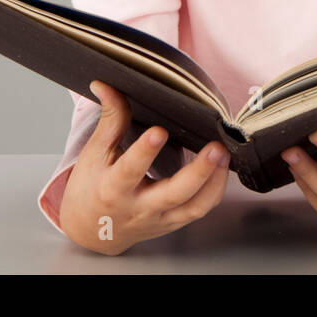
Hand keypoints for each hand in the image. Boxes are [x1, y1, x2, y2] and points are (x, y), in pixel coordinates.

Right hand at [58, 80, 230, 254]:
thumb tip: (107, 84)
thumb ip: (109, 120)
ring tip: (225, 154)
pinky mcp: (173, 222)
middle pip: (173, 195)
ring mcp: (159, 218)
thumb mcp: (94, 154)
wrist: (93, 231)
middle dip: (198, 172)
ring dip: (214, 181)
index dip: (145, 152)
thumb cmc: (91, 189)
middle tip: (215, 147)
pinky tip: (222, 169)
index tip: (159, 131)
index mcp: (112, 189)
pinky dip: (215, 190)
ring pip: (193, 207)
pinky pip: (200, 209)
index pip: (130, 171)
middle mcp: (138, 207)